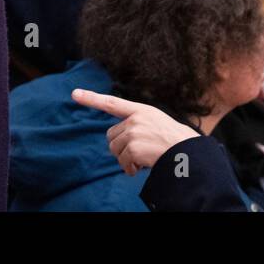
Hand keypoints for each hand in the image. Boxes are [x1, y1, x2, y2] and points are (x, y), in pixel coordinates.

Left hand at [72, 88, 198, 174]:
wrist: (188, 152)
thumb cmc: (174, 140)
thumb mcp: (155, 122)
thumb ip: (136, 123)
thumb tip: (115, 138)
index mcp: (141, 110)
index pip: (112, 102)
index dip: (91, 98)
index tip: (74, 93)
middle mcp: (136, 119)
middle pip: (111, 136)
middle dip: (121, 147)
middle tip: (139, 150)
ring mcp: (134, 133)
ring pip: (115, 150)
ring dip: (126, 159)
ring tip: (144, 158)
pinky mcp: (134, 147)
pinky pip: (123, 163)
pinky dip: (131, 169)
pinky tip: (144, 166)